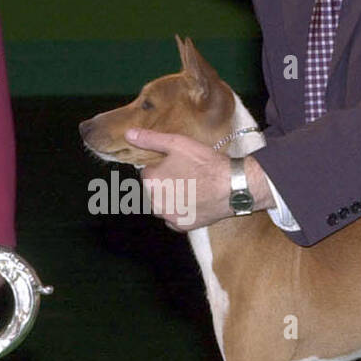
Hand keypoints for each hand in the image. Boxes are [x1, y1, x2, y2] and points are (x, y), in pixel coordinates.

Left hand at [125, 128, 270, 230]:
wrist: (232, 186)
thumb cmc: (204, 163)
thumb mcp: (177, 143)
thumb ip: (150, 140)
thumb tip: (128, 134)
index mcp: (151, 182)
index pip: (147, 173)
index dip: (161, 166)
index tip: (175, 164)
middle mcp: (155, 202)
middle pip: (154, 190)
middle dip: (164, 183)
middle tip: (185, 174)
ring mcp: (169, 216)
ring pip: (162, 205)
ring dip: (170, 198)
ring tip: (190, 187)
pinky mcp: (183, 226)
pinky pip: (174, 218)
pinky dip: (180, 211)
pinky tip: (193, 202)